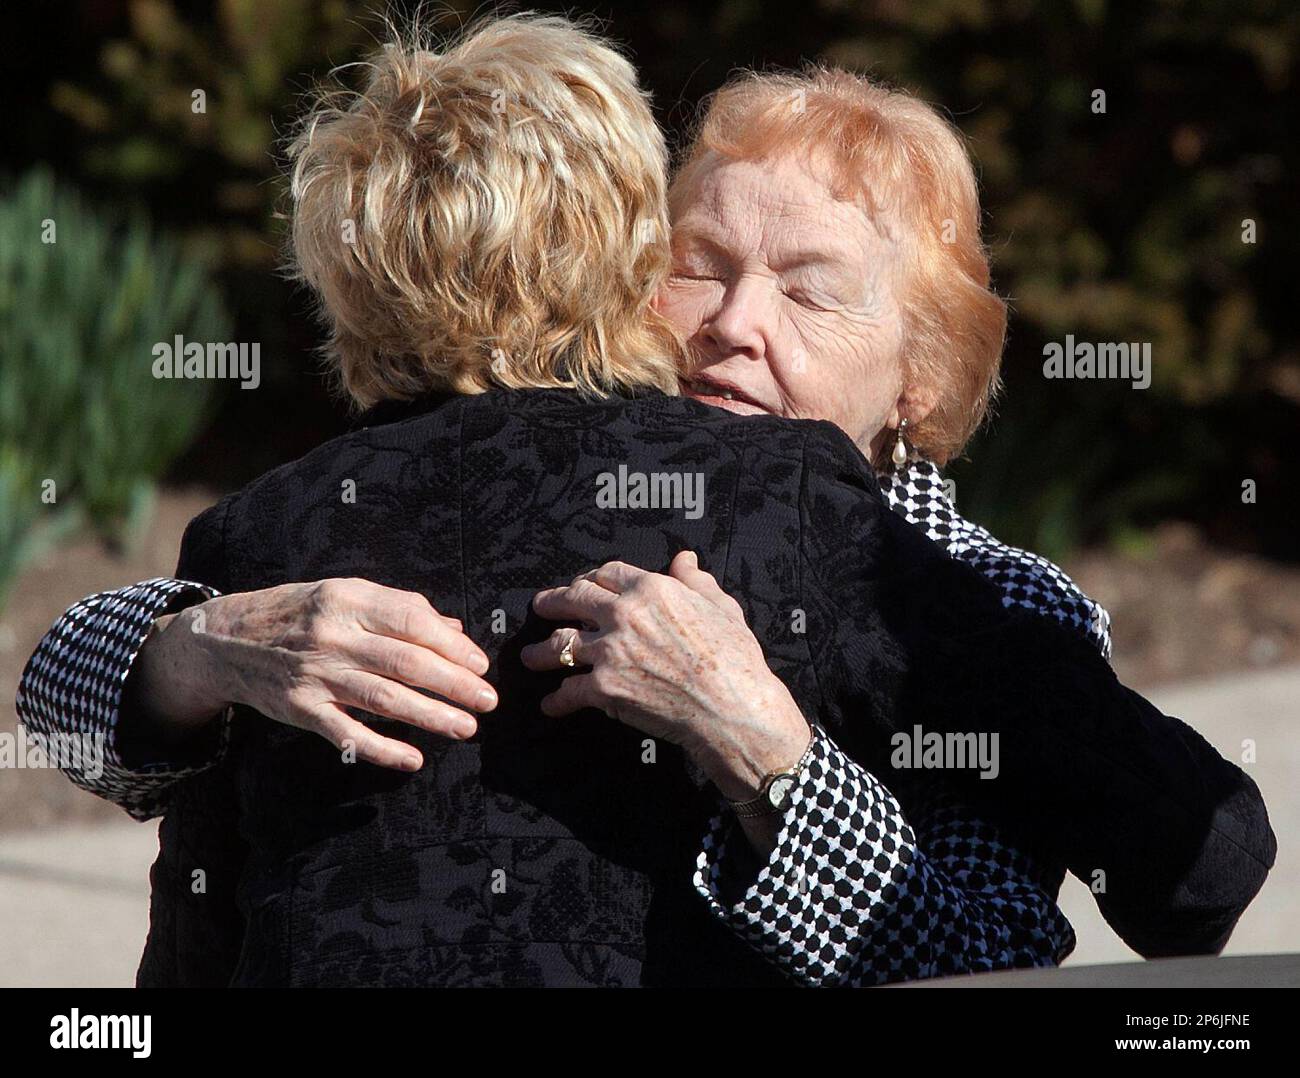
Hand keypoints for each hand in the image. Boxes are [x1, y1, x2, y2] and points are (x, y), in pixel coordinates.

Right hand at [128, 578, 496, 771]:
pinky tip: (413, 759)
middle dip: (454, 683)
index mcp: (349, 598)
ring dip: (430, 715)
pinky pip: (346, 733)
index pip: (412, 620)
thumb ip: (399, 610)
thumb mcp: (345, 595)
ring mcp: (316, 674)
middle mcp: (334, 634)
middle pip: (406, 661)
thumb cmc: (299, 613)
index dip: (452, 645)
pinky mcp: (301, 709)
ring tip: (466, 727)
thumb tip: (456, 629)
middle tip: (488, 701)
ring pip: (384, 698)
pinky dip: (381, 748)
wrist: (226, 640)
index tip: (480, 664)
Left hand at [520, 551, 808, 800]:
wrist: (732, 708)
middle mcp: (624, 614)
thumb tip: (685, 559)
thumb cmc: (735, 659)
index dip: (590, 578)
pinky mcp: (604, 688)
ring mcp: (610, 651)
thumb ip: (696, 581)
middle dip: (553, 602)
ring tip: (530, 657)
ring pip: (560, 645)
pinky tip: (551, 705)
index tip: (582, 584)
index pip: (607, 573)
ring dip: (541, 652)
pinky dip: (557, 701)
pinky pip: (569, 692)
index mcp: (651, 589)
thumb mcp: (721, 608)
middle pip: (573, 599)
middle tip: (540, 606)